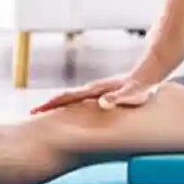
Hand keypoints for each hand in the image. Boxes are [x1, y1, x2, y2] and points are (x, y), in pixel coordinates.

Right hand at [30, 74, 158, 114]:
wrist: (152, 70)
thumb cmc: (143, 87)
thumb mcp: (132, 95)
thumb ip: (117, 99)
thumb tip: (102, 103)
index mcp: (95, 91)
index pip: (68, 98)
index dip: (51, 105)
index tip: (35, 112)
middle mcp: (94, 89)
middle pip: (66, 97)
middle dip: (50, 105)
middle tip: (32, 114)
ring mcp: (99, 90)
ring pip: (74, 97)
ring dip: (59, 104)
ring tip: (47, 113)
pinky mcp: (105, 92)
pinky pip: (84, 99)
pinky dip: (73, 104)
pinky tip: (73, 110)